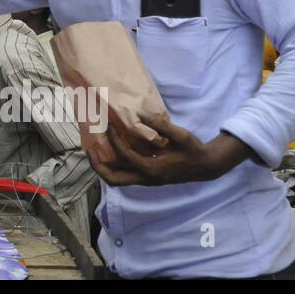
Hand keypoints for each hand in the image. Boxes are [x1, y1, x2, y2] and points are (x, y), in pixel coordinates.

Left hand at [89, 111, 244, 185]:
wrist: (206, 166)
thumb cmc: (193, 149)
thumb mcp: (180, 135)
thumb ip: (160, 125)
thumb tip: (139, 112)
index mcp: (152, 168)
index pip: (124, 155)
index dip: (113, 139)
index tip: (108, 125)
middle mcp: (145, 178)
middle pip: (113, 179)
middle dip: (97, 165)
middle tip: (88, 148)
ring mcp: (145, 181)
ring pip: (117, 180)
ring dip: (103, 167)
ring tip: (94, 151)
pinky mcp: (146, 178)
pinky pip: (124, 176)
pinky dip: (113, 166)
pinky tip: (110, 151)